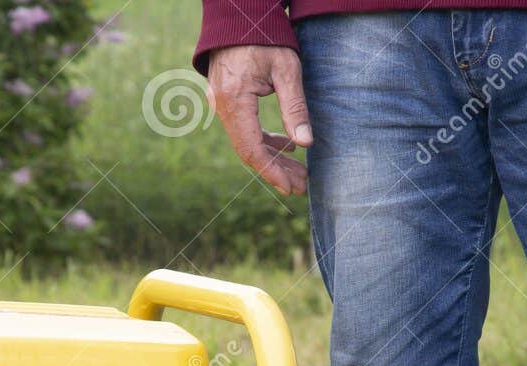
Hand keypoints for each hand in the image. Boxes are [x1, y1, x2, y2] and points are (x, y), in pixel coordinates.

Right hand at [207, 45, 312, 195]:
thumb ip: (295, 107)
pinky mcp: (226, 99)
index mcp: (235, 99)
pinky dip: (265, 140)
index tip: (292, 188)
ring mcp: (221, 103)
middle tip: (302, 186)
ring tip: (299, 171)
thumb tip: (305, 143)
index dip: (272, 172)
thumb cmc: (266, 37)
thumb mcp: (287, 69)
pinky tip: (286, 146)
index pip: (252, 149)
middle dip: (277, 170)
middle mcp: (222, 105)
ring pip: (247, 141)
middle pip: (249, 150)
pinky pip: (244, 128)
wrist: (240, 13)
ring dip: (273, 157)